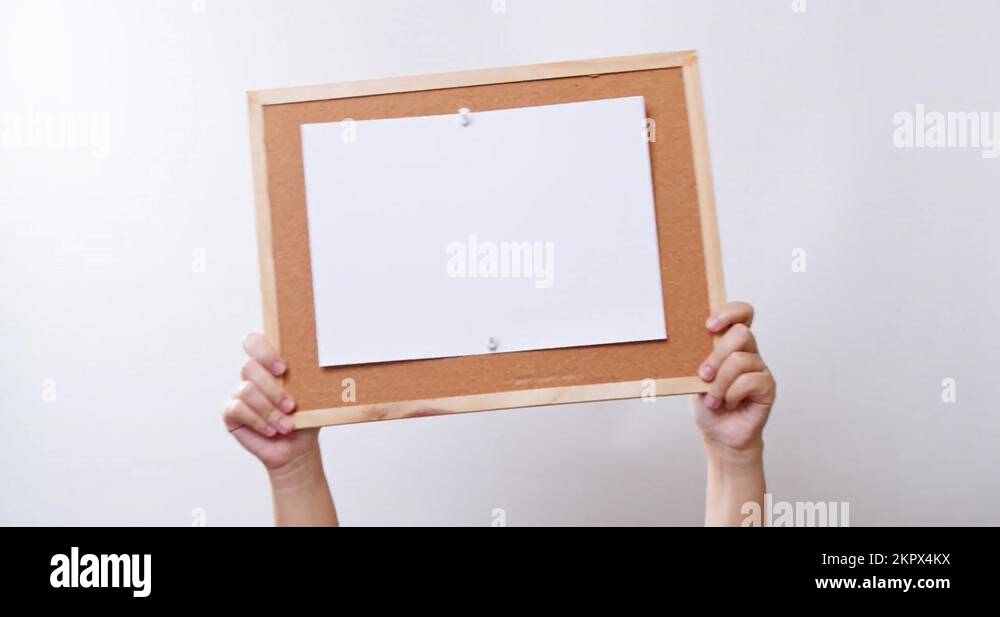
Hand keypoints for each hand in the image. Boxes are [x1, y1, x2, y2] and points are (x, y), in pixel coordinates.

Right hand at [223, 333, 318, 470]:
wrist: (298, 446)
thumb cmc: (306, 416)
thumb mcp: (313, 395)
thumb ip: (310, 377)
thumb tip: (323, 365)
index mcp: (270, 364)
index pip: (254, 342)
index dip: (263, 351)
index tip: (283, 369)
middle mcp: (252, 375)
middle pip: (250, 367)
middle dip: (272, 389)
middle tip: (291, 405)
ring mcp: (239, 393)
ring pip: (247, 390)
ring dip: (269, 410)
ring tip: (287, 426)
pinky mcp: (231, 413)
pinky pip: (238, 409)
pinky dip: (258, 421)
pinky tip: (272, 431)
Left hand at [693, 302, 775, 452]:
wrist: (719, 434)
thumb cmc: (707, 403)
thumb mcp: (695, 377)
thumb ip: (699, 357)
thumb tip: (687, 341)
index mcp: (731, 343)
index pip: (742, 313)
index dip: (730, 312)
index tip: (709, 326)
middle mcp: (749, 352)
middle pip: (741, 333)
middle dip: (717, 355)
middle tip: (703, 374)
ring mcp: (760, 368)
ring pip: (740, 360)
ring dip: (720, 382)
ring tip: (713, 399)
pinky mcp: (768, 387)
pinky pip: (749, 380)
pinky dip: (731, 394)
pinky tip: (728, 404)